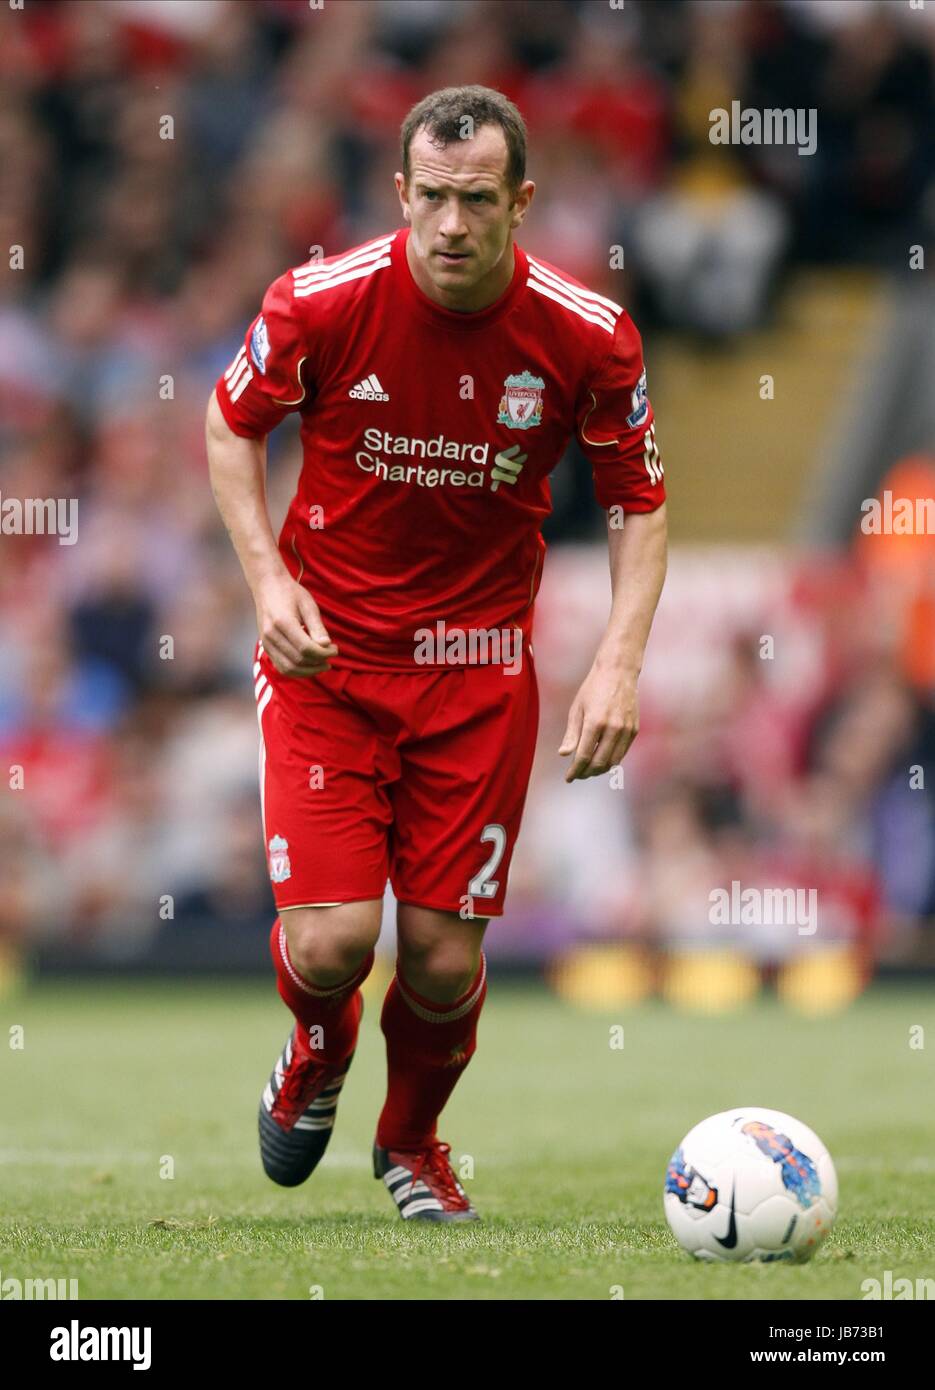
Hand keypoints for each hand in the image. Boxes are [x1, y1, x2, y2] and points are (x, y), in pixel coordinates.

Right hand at [254, 573, 337, 676]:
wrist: (267, 586)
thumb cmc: (290, 593)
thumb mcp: (308, 605)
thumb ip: (317, 627)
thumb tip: (326, 646)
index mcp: (282, 622)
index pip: (306, 648)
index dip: (324, 653)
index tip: (335, 649)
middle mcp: (271, 635)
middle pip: (298, 660)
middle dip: (318, 662)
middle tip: (331, 655)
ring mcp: (265, 643)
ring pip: (288, 668)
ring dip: (308, 671)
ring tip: (323, 663)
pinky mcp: (265, 648)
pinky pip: (281, 667)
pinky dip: (297, 671)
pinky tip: (310, 665)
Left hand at [558, 663, 638, 781]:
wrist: (618, 672)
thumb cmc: (593, 688)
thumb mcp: (577, 709)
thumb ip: (572, 734)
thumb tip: (564, 754)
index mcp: (595, 722)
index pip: (583, 756)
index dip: (575, 771)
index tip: (568, 778)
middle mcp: (613, 728)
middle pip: (599, 763)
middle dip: (586, 773)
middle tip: (578, 775)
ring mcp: (626, 730)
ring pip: (613, 761)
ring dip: (599, 770)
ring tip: (588, 770)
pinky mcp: (634, 730)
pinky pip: (622, 752)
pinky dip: (611, 760)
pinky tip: (602, 759)